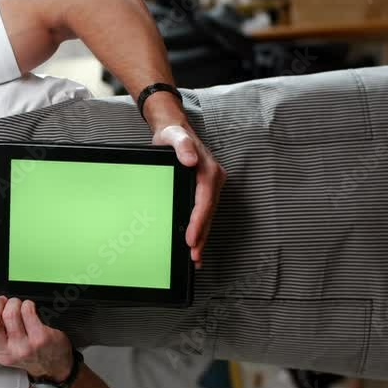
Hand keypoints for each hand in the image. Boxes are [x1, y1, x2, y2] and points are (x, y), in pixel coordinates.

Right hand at [0, 275, 73, 379]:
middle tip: (4, 301)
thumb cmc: (28, 350)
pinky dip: (28, 304)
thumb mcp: (3, 340)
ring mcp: (22, 347)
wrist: (52, 364)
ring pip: (9, 314)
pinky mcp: (39, 340)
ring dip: (14, 302)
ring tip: (19, 305)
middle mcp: (5, 351)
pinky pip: (28, 312)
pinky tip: (30, 309)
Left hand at [151, 122, 226, 268]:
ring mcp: (210, 186)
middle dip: (201, 235)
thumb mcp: (174, 137)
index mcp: (209, 171)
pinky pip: (203, 212)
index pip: (205, 201)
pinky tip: (195, 243)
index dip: (198, 222)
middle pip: (208, 213)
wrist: (174, 131)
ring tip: (195, 257)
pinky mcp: (204, 190)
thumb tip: (189, 160)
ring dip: (202, 236)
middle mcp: (214, 180)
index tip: (190, 238)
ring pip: (207, 216)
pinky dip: (200, 228)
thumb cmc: (173, 135)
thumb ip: (182, 146)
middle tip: (193, 256)